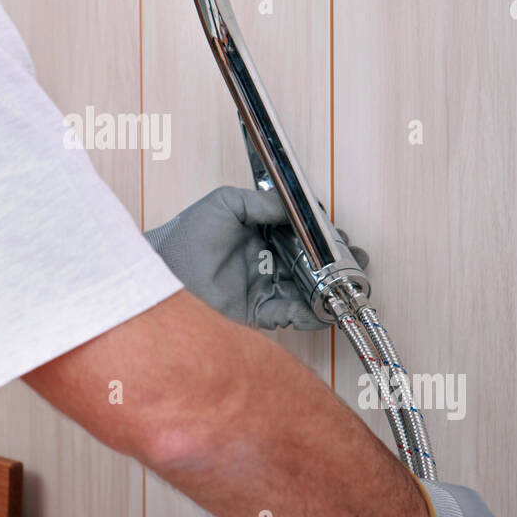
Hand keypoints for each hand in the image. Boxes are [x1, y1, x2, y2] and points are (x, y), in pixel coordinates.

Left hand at [144, 184, 367, 330]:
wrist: (162, 277)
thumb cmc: (185, 237)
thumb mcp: (224, 204)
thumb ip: (261, 203)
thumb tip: (294, 207)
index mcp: (257, 232)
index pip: (300, 233)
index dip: (323, 236)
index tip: (340, 238)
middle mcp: (263, 260)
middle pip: (309, 262)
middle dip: (335, 265)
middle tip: (354, 265)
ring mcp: (261, 287)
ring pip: (305, 290)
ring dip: (328, 290)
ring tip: (344, 288)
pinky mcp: (256, 313)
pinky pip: (290, 313)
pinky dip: (308, 313)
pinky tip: (319, 308)